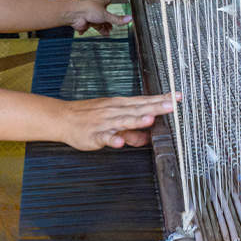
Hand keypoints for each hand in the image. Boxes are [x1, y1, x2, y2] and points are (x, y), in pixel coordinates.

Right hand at [58, 92, 180, 150]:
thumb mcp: (114, 121)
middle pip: (138, 109)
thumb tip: (148, 137)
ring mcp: (104, 122)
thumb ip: (133, 131)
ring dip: (137, 120)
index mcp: (121, 105)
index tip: (177, 97)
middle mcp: (114, 111)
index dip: (161, 99)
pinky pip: (104, 138)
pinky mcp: (94, 135)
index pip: (145, 101)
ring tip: (150, 120)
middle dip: (155, 107)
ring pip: (123, 121)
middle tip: (171, 105)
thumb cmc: (90, 118)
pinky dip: (112, 139)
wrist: (63, 118)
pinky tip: (119, 142)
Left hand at [67, 0, 130, 35]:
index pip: (107, 1)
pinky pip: (86, 28)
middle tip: (112, 27)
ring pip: (97, 24)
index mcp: (101, 4)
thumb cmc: (89, 10)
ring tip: (107, 33)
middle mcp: (95, 10)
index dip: (110, 0)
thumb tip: (130, 19)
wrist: (75, 14)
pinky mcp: (84, 23)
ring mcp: (89, 17)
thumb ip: (117, 19)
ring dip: (102, 29)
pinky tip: (85, 32)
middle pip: (104, 16)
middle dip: (108, 22)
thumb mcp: (106, 15)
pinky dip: (86, 30)